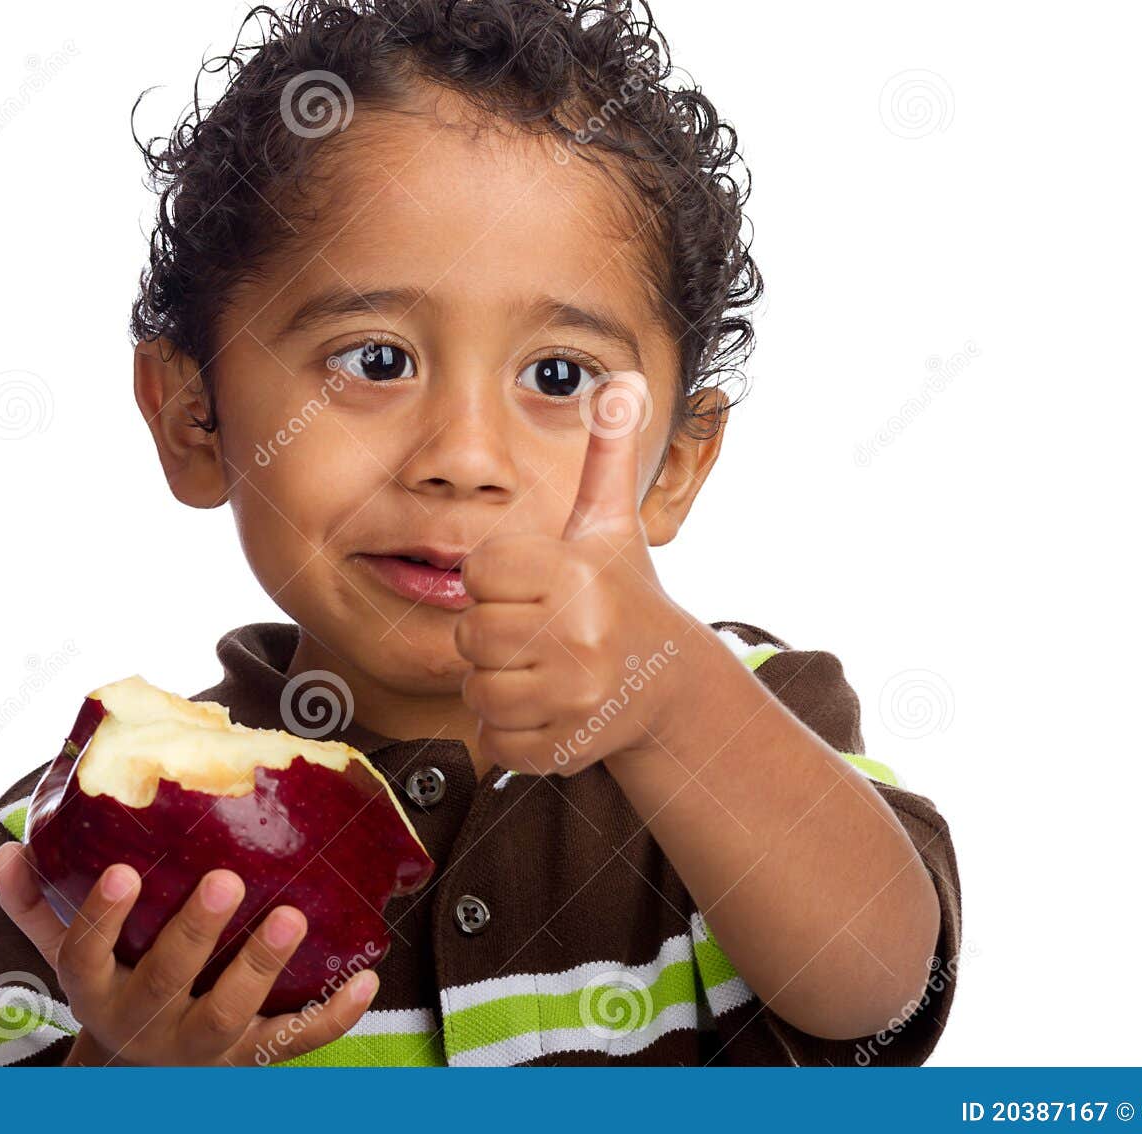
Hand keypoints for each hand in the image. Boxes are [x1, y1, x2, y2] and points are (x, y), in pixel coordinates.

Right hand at [0, 842, 378, 1064]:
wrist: (138, 1080)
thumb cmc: (113, 985)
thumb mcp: (70, 953)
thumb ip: (38, 903)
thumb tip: (8, 848)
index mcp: (96, 990)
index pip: (87, 953)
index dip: (104, 917)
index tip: (125, 872)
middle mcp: (145, 1023)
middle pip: (166, 982)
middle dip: (194, 933)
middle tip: (225, 880)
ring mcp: (203, 1047)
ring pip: (231, 1017)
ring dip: (262, 967)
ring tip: (293, 917)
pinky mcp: (251, 1060)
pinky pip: (296, 1042)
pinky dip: (334, 1016)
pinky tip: (367, 980)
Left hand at [455, 372, 684, 774]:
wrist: (670, 686)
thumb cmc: (624, 595)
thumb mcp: (612, 525)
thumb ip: (606, 454)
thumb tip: (625, 380)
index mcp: (576, 571)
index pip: (478, 574)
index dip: (498, 583)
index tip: (537, 589)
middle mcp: (580, 632)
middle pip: (471, 636)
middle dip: (496, 638)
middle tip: (538, 635)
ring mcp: (576, 694)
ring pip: (479, 693)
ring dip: (500, 688)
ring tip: (543, 672)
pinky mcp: (567, 745)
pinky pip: (494, 742)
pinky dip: (510, 734)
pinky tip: (548, 710)